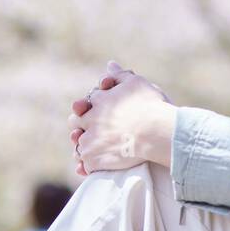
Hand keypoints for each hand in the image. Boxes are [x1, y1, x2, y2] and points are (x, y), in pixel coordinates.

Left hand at [70, 61, 176, 175]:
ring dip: (85, 146)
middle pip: (75, 122)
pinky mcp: (93, 160)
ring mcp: (89, 141)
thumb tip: (110, 64)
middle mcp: (89, 120)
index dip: (90, 108)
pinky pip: (85, 165)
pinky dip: (88, 166)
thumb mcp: (136, 84)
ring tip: (98, 150)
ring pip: (79, 144)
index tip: (97, 112)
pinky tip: (96, 166)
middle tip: (93, 130)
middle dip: (81, 125)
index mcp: (98, 101)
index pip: (85, 103)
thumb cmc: (149, 105)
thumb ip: (120, 75)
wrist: (154, 131)